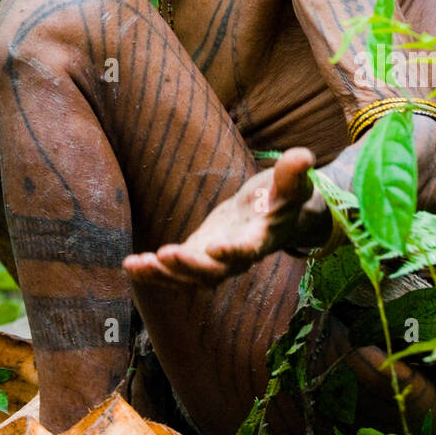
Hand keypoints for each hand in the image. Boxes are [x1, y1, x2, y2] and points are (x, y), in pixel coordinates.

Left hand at [123, 147, 329, 287]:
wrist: (271, 216)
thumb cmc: (282, 197)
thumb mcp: (291, 183)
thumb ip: (294, 173)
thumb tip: (305, 155)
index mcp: (259, 239)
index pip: (248, 250)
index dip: (234, 252)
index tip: (217, 249)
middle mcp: (236, 259)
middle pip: (213, 272)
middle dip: (189, 266)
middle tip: (165, 254)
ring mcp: (215, 263)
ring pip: (189, 279)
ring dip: (163, 274)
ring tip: (137, 264)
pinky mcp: (198, 258)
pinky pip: (174, 274)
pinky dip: (153, 274)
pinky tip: (130, 266)